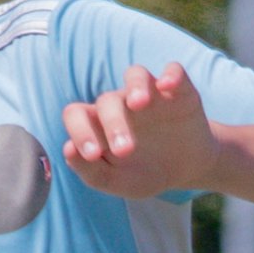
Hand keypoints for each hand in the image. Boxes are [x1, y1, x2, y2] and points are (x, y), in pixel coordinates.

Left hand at [59, 63, 218, 201]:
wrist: (186, 168)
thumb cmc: (143, 172)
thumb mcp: (118, 181)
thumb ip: (91, 172)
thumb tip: (67, 151)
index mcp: (98, 123)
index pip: (76, 114)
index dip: (79, 130)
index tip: (92, 154)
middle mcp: (120, 103)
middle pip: (107, 100)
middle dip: (113, 124)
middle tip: (125, 151)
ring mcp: (150, 93)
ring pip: (135, 75)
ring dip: (136, 87)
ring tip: (140, 103)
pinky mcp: (179, 90)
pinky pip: (174, 72)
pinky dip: (171, 75)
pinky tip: (167, 86)